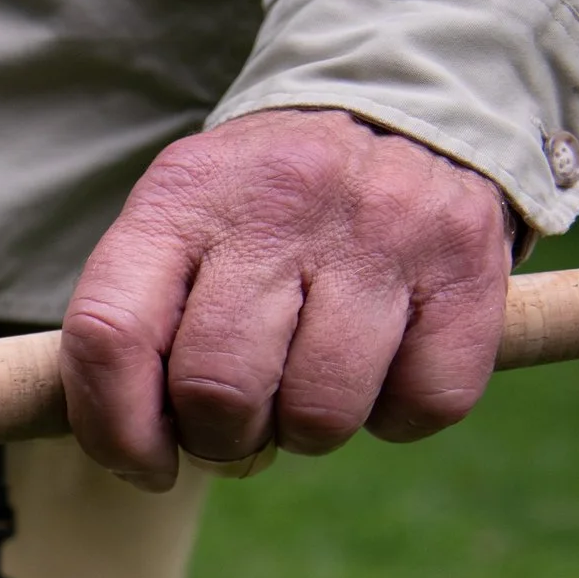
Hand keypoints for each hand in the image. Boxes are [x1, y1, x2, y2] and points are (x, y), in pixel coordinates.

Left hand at [60, 109, 512, 491]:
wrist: (400, 114)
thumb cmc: (260, 214)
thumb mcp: (180, 229)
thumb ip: (137, 328)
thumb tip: (137, 455)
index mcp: (184, 196)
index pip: (110, 334)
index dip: (115, 429)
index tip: (144, 463)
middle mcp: (281, 201)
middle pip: (218, 391)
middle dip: (221, 439)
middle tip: (240, 417)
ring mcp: (381, 230)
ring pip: (320, 414)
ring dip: (308, 431)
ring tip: (310, 380)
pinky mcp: (467, 264)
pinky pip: (421, 406)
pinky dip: (397, 413)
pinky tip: (385, 364)